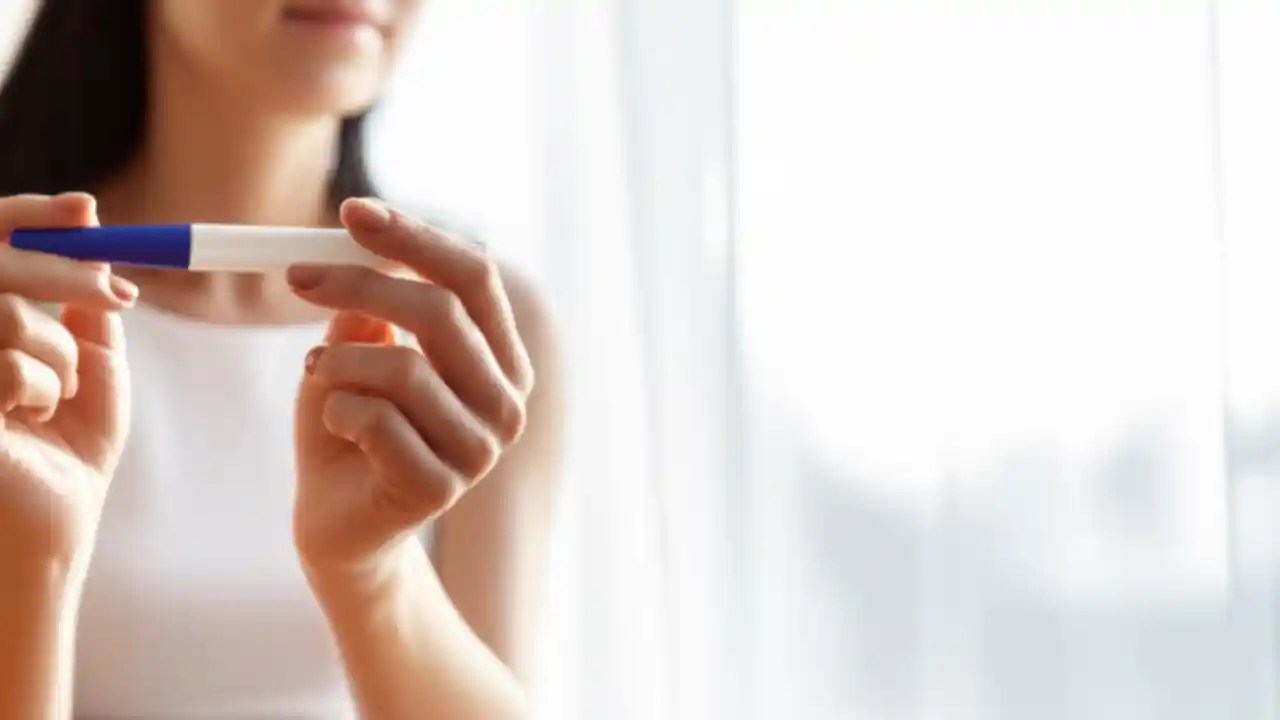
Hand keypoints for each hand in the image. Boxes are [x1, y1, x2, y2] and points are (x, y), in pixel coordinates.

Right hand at [0, 194, 135, 572]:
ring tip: (58, 398)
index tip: (87, 210)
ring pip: (13, 317)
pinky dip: (42, 389)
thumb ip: (85, 311)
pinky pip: (8, 365)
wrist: (50, 526)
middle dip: (67, 272)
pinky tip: (31, 423)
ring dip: (60, 356)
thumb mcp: (90, 369)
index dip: (34, 217)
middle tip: (115, 292)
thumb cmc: (68, 451)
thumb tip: (94, 243)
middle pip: (0, 268)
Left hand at [291, 198, 534, 577]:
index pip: (475, 278)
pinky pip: (374, 421)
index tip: (351, 212)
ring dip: (337, 361)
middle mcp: (506, 403)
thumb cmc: (352, 426)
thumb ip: (367, 308)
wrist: (339, 525)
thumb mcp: (355, 350)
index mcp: (501, 358)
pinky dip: (335, 410)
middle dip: (358, 284)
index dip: (415, 238)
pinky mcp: (438, 491)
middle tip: (296, 277)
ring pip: (401, 368)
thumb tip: (356, 250)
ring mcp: (478, 451)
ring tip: (317, 372)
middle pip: (442, 313)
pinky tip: (334, 428)